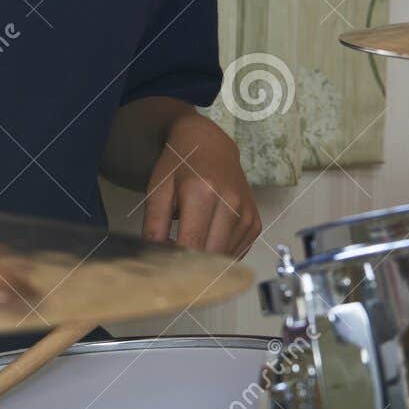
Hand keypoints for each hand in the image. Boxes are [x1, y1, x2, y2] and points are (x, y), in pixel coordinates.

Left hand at [140, 112, 260, 258]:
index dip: (176, 261)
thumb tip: (153, 256)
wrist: (210, 145)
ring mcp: (247, 214)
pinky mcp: (255, 223)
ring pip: (225, 258)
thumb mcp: (158, 189)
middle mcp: (231, 204)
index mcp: (203, 193)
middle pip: (211, 255)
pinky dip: (220, 253)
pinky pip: (237, 253)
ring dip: (206, 260)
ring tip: (190, 241)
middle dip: (191, 264)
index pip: (192, 244)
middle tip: (175, 255)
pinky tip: (207, 237)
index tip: (164, 263)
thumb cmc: (181, 165)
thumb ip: (154, 224)